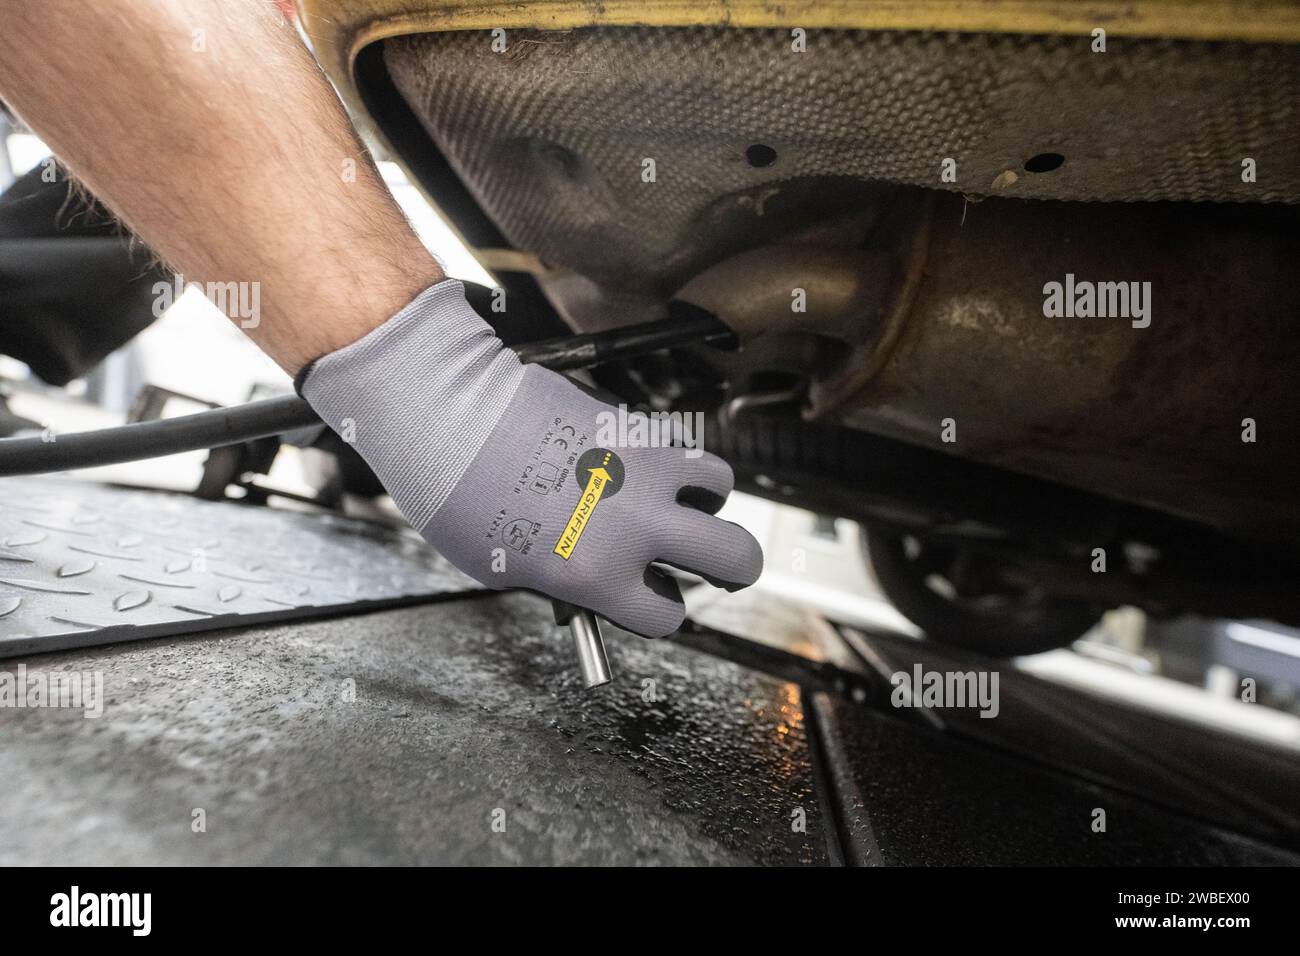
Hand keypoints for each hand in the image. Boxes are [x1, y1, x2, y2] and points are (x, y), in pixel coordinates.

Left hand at [301, 280, 762, 636]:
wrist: (452, 413)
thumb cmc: (458, 494)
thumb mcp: (502, 566)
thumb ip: (561, 578)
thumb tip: (589, 577)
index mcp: (598, 574)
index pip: (667, 615)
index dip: (662, 612)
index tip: (654, 601)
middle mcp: (635, 525)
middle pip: (736, 556)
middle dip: (738, 567)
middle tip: (726, 566)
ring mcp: (642, 469)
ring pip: (720, 484)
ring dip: (709, 499)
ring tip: (686, 501)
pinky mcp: (632, 424)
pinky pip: (673, 444)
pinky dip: (668, 458)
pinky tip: (637, 463)